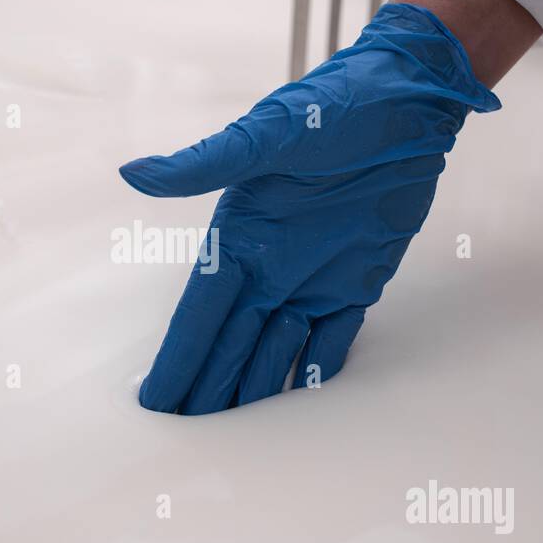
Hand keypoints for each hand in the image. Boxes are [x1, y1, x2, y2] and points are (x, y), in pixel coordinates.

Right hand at [119, 3, 499, 414]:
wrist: (408, 99)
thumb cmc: (335, 107)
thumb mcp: (267, 135)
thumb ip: (204, 163)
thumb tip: (133, 174)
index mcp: (238, 237)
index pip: (199, 314)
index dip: (178, 360)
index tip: (154, 403)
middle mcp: (269, 265)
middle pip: (231, 344)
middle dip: (208, 391)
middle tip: (188, 443)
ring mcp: (313, 278)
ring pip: (276, 352)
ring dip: (256, 390)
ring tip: (237, 438)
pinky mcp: (358, 282)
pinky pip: (333, 340)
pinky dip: (317, 371)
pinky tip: (301, 405)